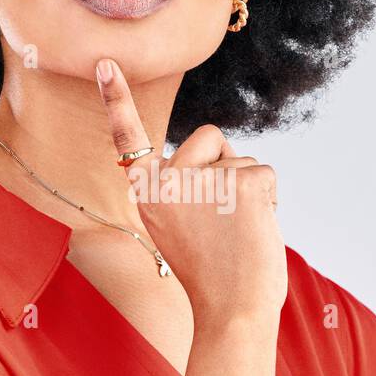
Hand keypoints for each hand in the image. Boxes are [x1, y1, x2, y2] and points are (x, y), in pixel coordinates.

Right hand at [94, 57, 286, 324]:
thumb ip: (187, 189)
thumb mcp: (182, 227)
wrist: (232, 313)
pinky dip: (269, 199)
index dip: (116, 99)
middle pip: (208, 137)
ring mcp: (205, 179)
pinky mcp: (242, 182)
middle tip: (222, 220)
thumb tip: (218, 151)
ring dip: (249, 190)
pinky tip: (254, 230)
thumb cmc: (212, 276)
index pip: (128, 138)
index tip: (106, 63)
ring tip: (238, 234)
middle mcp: (168, 181)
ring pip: (242, 160)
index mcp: (147, 192)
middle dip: (226, 164)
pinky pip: (264, 172)